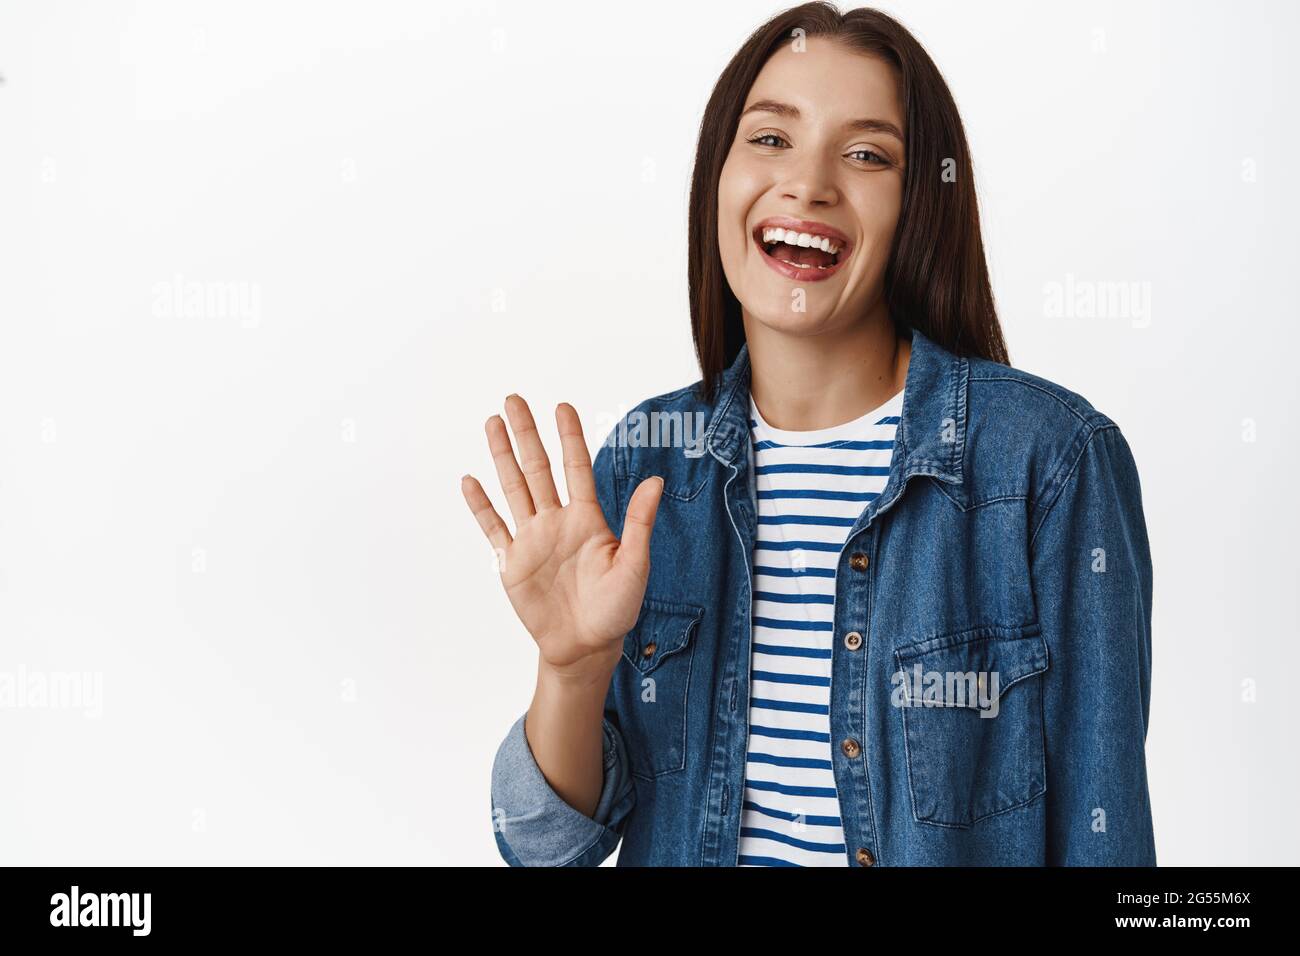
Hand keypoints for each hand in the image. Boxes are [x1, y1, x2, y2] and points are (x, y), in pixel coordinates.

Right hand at [462, 395, 664, 680]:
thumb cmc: (616, 608)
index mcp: (587, 519)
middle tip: (513, 399)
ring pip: (513, 488)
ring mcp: (532, 539)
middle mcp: (557, 522)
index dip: (569, 437)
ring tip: (492, 424)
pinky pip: (494, 528)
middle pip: (537, 468)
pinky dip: (481, 506)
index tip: (562, 406)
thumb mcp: (635, 564)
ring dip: (502, 456)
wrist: (586, 647)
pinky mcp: (512, 562)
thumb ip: (640, 523)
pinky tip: (470, 480)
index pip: (576, 468)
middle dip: (526, 434)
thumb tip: (655, 481)